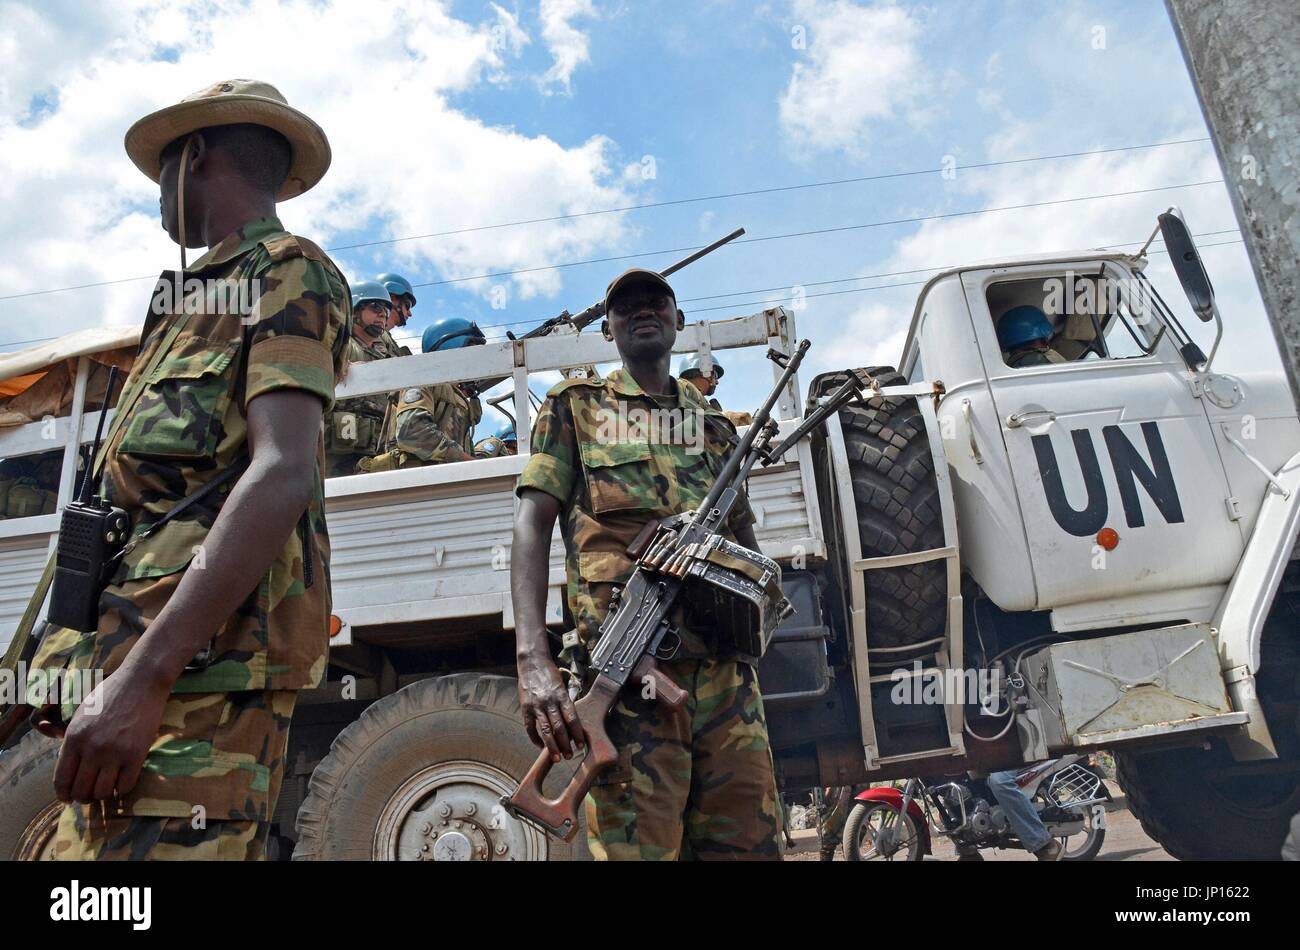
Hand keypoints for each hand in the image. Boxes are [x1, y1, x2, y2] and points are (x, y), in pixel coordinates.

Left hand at [53, 665, 169, 803]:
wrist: (141, 681)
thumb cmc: (110, 695)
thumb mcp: (81, 715)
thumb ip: (73, 741)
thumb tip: (70, 768)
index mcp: (73, 738)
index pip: (61, 780)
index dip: (63, 794)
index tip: (67, 798)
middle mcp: (92, 749)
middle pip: (81, 790)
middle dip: (83, 797)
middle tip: (89, 795)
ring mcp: (115, 753)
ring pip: (102, 792)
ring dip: (102, 795)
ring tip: (106, 788)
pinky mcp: (137, 754)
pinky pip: (126, 786)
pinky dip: (122, 789)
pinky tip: (122, 781)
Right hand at [517, 653, 584, 761]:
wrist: (532, 663)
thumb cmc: (550, 674)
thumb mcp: (562, 687)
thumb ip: (566, 704)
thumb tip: (571, 725)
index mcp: (561, 696)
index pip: (572, 719)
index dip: (577, 734)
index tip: (580, 745)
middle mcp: (549, 701)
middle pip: (559, 728)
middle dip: (565, 745)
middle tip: (569, 756)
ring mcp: (536, 705)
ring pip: (546, 731)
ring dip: (552, 746)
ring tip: (557, 757)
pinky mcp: (525, 708)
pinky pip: (530, 728)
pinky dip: (535, 739)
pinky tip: (541, 746)